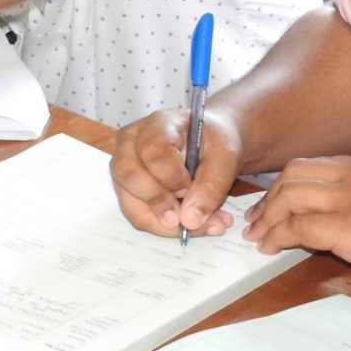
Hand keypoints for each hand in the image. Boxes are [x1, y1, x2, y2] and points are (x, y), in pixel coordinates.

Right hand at [108, 107, 243, 238]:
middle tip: (189, 218)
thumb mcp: (226, 157)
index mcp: (158, 124)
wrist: (210, 143)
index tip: (192, 191)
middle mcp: (131, 141)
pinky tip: (190, 224)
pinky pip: (136, 214)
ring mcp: (124, 164)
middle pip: (128, 173)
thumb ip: (211, 186)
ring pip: (128, 200)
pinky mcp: (128, 187)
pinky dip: (163, 226)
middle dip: (159, 203)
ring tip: (200, 225)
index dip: (172, 178)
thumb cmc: (215, 143)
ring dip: (164, 222)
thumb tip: (189, 221)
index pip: (152, 151)